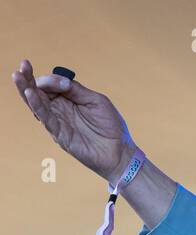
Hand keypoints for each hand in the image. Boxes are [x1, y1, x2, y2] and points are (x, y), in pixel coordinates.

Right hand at [12, 59, 134, 180]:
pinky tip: (30, 94)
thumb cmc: (110, 126)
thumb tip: (59, 81)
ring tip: (18, 76)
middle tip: (23, 65)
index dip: (51, 79)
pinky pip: (46, 118)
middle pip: (38, 92)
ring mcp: (58, 122)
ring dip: (26, 89)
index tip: (61, 82)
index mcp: (68, 100)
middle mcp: (59, 110)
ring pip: (37, 104)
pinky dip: (37, 105)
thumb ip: (76, 90)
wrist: (121, 152)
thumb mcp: (96, 101)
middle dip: (28, 78)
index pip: (51, 85)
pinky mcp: (60, 135)